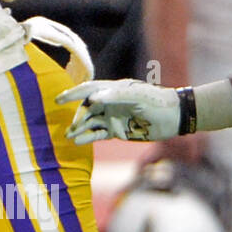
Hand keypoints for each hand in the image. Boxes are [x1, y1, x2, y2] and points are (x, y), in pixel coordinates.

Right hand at [56, 79, 182, 144]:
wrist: (173, 117)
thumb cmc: (156, 101)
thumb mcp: (136, 96)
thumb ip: (114, 96)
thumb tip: (91, 99)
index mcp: (113, 89)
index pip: (88, 90)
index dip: (73, 94)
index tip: (58, 100)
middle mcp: (110, 102)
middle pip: (87, 109)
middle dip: (77, 118)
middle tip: (71, 128)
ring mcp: (113, 116)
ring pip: (91, 123)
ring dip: (80, 129)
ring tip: (69, 136)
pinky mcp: (117, 130)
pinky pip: (98, 134)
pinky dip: (88, 137)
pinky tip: (78, 141)